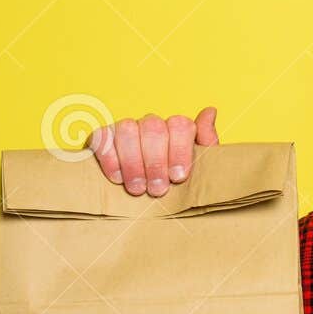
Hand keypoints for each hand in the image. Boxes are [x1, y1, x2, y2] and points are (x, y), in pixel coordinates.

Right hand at [87, 106, 219, 196]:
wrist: (147, 201)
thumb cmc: (174, 185)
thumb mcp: (199, 169)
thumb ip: (206, 143)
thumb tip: (210, 112)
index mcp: (176, 130)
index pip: (180, 125)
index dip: (179, 151)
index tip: (179, 177)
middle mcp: (151, 125)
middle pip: (153, 128)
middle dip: (155, 161)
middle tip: (157, 190)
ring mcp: (126, 129)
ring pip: (128, 129)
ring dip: (133, 162)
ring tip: (138, 189)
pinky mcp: (103, 138)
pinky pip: (103, 137)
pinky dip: (110, 158)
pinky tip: (118, 179)